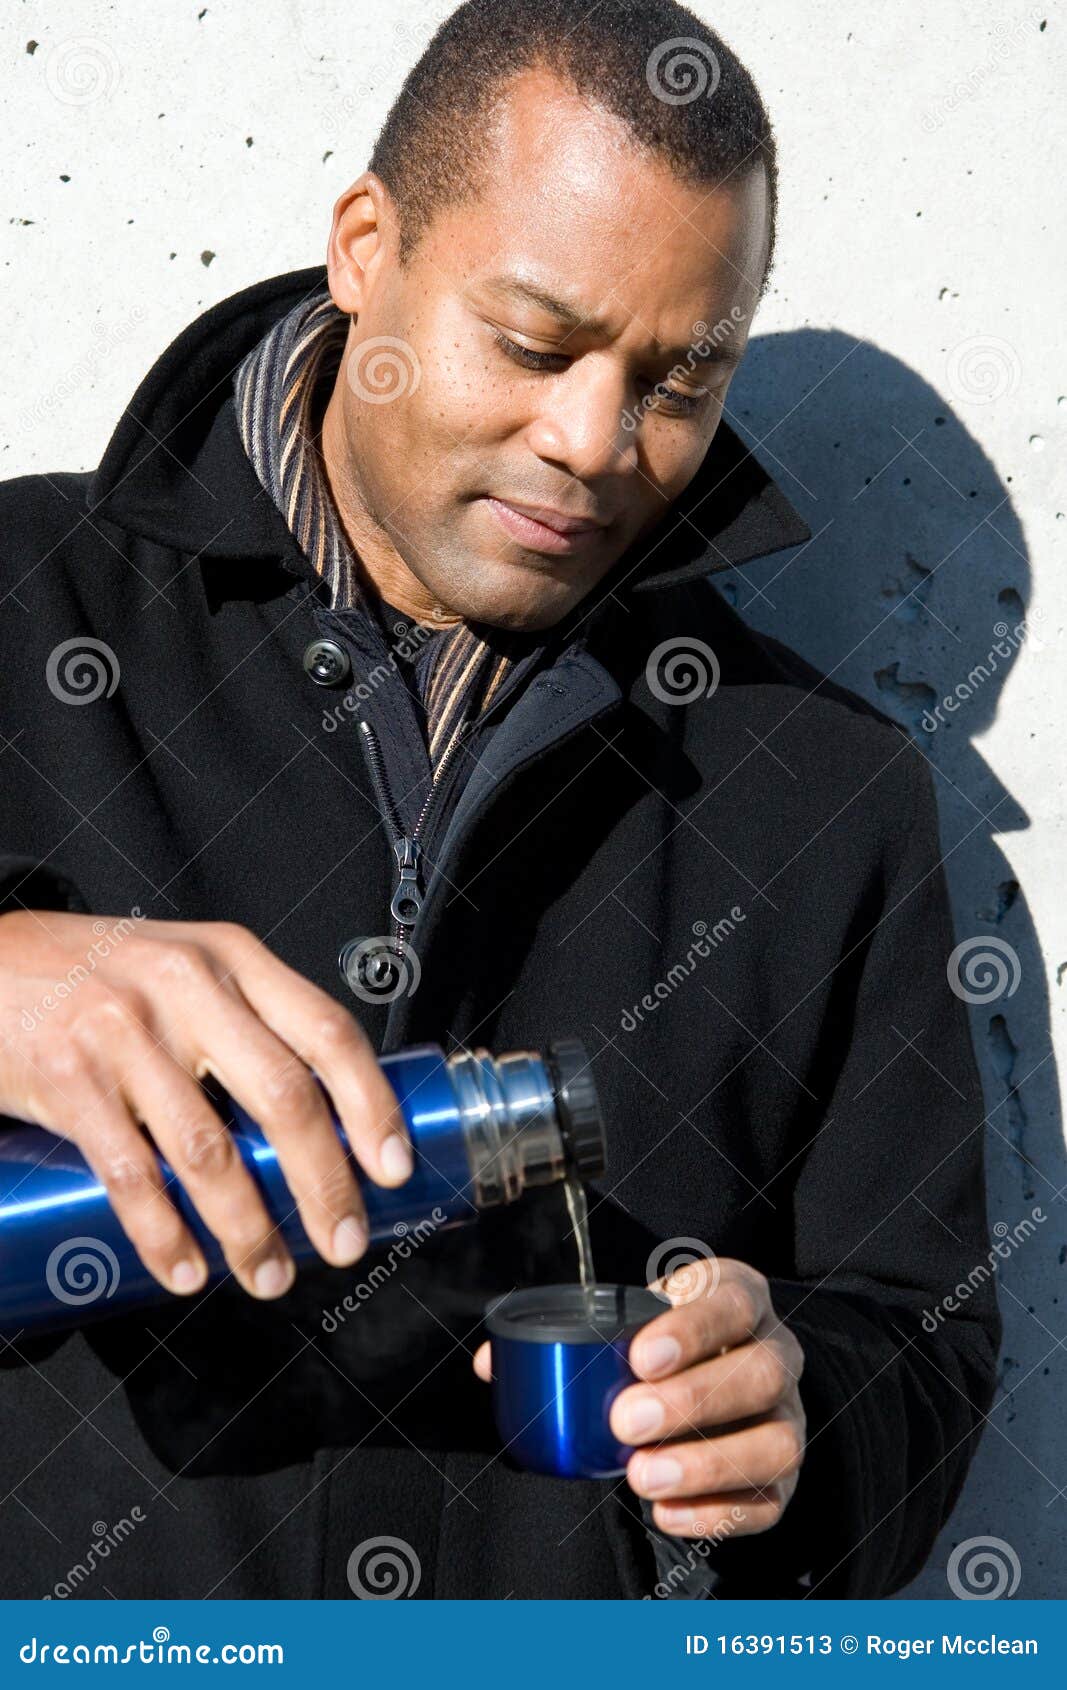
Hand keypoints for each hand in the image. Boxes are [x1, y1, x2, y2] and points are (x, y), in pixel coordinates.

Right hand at [0, 910, 411, 1300]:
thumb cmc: (99, 977)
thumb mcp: (185, 969)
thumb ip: (246, 1021)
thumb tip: (324, 1119)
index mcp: (232, 960)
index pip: (327, 1031)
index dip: (371, 1104)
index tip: (393, 1167)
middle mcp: (188, 989)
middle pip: (284, 1098)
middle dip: (324, 1185)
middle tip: (343, 1242)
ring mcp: (126, 1033)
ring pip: (210, 1151)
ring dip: (248, 1228)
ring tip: (267, 1274)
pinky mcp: (69, 1078)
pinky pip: (131, 1174)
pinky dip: (163, 1234)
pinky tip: (184, 1270)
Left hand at [472, 1257, 804, 1538]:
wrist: (719, 1379)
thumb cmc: (664, 1343)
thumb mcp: (631, 1317)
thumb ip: (569, 1331)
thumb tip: (494, 1363)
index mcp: (739, 1298)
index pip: (734, 1300)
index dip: (693, 1326)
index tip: (639, 1356)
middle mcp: (777, 1353)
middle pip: (761, 1371)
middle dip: (693, 1399)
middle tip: (625, 1421)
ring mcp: (787, 1418)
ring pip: (776, 1441)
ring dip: (707, 1463)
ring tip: (642, 1476)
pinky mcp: (781, 1478)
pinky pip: (767, 1502)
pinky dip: (718, 1513)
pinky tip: (666, 1512)